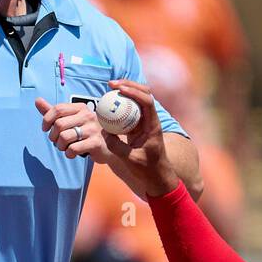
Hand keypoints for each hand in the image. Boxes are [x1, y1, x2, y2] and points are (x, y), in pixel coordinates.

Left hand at [35, 98, 107, 161]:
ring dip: (60, 146)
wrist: (109, 147)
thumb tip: (37, 100)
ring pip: (64, 138)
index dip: (46, 120)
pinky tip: (72, 153)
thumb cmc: (86, 132)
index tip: (45, 129)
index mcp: (80, 108)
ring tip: (65, 148)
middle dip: (53, 136)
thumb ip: (54, 112)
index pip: (58, 109)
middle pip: (59, 125)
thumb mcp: (71, 120)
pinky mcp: (96, 143)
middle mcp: (88, 115)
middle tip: (57, 142)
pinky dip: (68, 154)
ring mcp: (93, 129)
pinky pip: (73, 149)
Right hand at [94, 80, 179, 196]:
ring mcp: (144, 123)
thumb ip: (116, 146)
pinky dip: (120, 106)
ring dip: (125, 92)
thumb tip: (104, 133)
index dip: (134, 92)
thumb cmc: (147, 170)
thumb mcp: (130, 159)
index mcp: (153, 126)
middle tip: (111, 84)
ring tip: (110, 88)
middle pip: (144, 94)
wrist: (157, 178)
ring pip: (137, 100)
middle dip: (129, 85)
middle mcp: (150, 120)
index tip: (119, 89)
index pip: (147, 101)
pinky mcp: (137, 128)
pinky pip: (129, 112)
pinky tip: (108, 104)